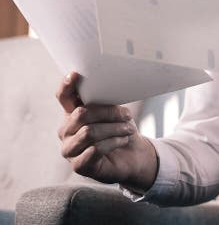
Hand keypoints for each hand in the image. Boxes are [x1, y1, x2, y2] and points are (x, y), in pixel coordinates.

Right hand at [56, 71, 157, 191]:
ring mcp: (69, 149)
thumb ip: (104, 100)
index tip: (75, 74)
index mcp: (72, 114)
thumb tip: (105, 82)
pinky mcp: (78, 166)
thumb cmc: (120, 130)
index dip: (66, 86)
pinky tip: (122, 141)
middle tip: (127, 115)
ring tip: (127, 129)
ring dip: (114, 129)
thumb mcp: (114, 111)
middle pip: (82, 114)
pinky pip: (95, 149)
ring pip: (89, 132)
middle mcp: (66, 131)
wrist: (133, 155)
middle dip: (109, 113)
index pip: (63, 97)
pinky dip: (114, 142)